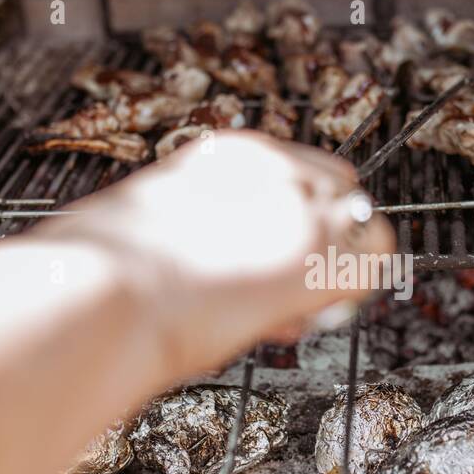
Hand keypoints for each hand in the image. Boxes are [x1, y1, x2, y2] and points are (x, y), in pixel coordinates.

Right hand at [43, 131, 395, 373]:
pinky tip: (304, 317)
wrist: (103, 294)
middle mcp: (276, 168)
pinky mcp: (326, 255)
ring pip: (364, 228)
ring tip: (285, 308)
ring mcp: (307, 208)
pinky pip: (375, 267)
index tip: (265, 252)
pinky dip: (350, 295)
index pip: (290, 173)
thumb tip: (200, 259)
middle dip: (322, 236)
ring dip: (337, 268)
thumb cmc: (99, 272)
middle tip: (284, 285)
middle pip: (338, 191)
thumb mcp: (145, 223)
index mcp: (226, 155)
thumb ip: (192, 229)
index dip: (286, 218)